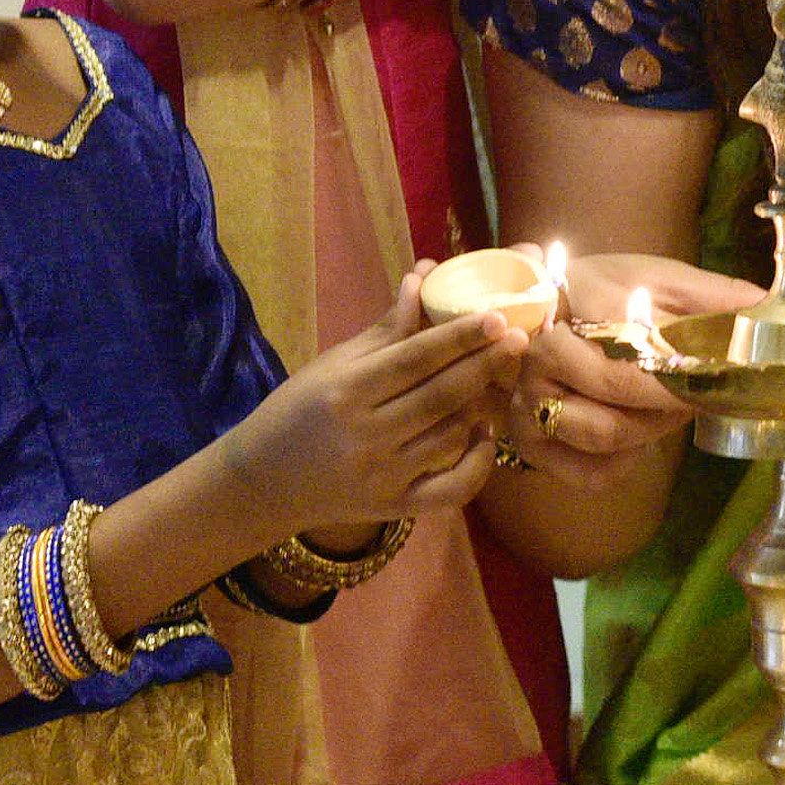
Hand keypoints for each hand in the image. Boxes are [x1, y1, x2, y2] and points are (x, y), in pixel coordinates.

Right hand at [226, 270, 528, 534]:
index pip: (415, 360)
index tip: (498, 317)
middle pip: (440, 395)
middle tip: (520, 338)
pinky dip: (476, 463)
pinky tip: (484, 434)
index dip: (460, 338)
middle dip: (484, 364)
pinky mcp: (394, 507)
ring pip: (450, 435)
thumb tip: (425, 277)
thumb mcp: (333, 364)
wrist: (264, 481)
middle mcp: (365, 436)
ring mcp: (382, 476)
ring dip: (481, 405)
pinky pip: (451, 488)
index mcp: (345, 391)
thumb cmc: (300, 410)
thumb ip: (386, 329)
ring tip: (499, 377)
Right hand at [504, 254, 762, 487]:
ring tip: (662, 408)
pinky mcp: (529, 441)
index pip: (633, 368)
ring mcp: (527, 402)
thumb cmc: (612, 292)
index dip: (681, 388)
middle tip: (692, 396)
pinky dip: (624, 462)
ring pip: (602, 441)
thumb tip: (770, 310)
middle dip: (667, 411)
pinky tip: (633, 432)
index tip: (719, 386)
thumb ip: (716, 296)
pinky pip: (589, 474)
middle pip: (616, 415)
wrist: (545, 305)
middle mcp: (541, 358)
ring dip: (648, 433)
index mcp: (581, 308)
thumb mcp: (664, 279)